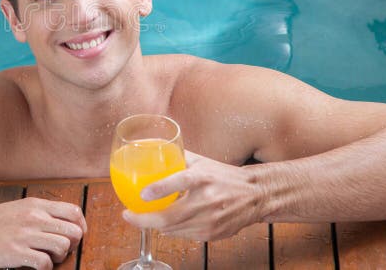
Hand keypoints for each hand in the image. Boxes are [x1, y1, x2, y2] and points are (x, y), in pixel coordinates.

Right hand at [0, 196, 86, 269]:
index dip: (80, 226)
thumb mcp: (19, 208)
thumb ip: (40, 213)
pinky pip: (45, 262)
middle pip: (74, 231)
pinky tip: (36, 265)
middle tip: (61, 250)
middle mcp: (34, 217)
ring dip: (60, 257)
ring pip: (63, 246)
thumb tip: (60, 223)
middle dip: (73, 245)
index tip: (74, 236)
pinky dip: (45, 267)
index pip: (74, 211)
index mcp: (36, 205)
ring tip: (48, 259)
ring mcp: (25, 235)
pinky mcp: (16, 252)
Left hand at [122, 151, 265, 240]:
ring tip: (142, 218)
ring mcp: (210, 220)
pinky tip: (165, 223)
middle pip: (170, 217)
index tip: (141, 194)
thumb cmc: (225, 176)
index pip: (179, 182)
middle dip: (143, 220)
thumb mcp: (202, 162)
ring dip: (154, 225)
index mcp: (203, 177)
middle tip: (128, 215)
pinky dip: (171, 230)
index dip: (159, 190)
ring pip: (173, 229)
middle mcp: (207, 200)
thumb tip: (151, 151)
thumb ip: (177, 158)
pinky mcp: (213, 234)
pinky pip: (183, 235)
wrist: (257, 195)